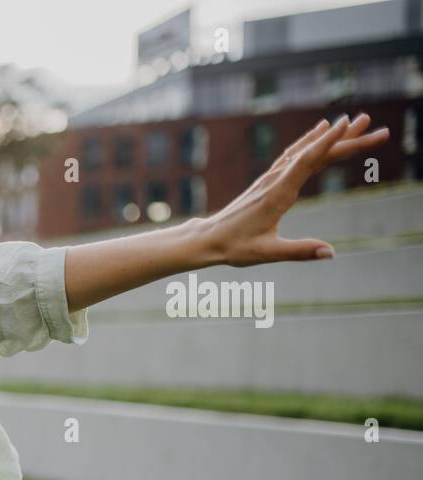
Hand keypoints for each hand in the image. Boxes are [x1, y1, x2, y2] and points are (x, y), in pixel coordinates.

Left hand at [200, 112, 389, 266]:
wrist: (208, 239)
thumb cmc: (235, 247)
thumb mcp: (267, 253)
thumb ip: (299, 251)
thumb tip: (331, 252)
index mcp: (277, 195)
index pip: (306, 162)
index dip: (327, 142)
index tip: (347, 124)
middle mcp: (275, 181)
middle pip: (314, 154)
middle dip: (346, 140)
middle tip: (375, 125)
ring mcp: (271, 178)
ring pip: (305, 151)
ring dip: (331, 136)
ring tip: (355, 121)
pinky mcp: (269, 181)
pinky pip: (294, 156)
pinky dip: (310, 142)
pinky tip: (320, 132)